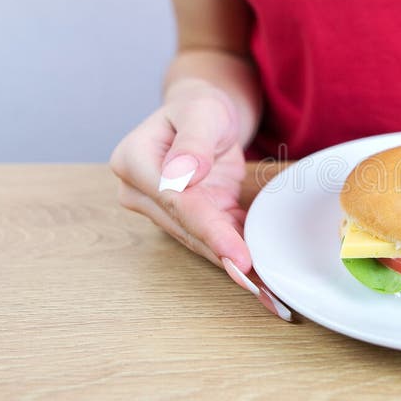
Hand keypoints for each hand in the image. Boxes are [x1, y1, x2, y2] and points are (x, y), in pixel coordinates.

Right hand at [110, 82, 253, 288]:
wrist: (203, 112)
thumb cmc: (199, 106)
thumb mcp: (201, 110)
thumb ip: (193, 142)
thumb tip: (182, 175)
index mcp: (134, 161)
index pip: (178, 203)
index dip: (211, 232)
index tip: (239, 257)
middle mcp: (141, 191)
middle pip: (189, 229)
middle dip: (225, 258)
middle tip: (260, 288)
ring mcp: (163, 208)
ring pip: (202, 240)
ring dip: (233, 265)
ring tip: (267, 294)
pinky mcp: (191, 216)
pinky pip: (216, 238)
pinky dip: (239, 254)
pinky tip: (263, 278)